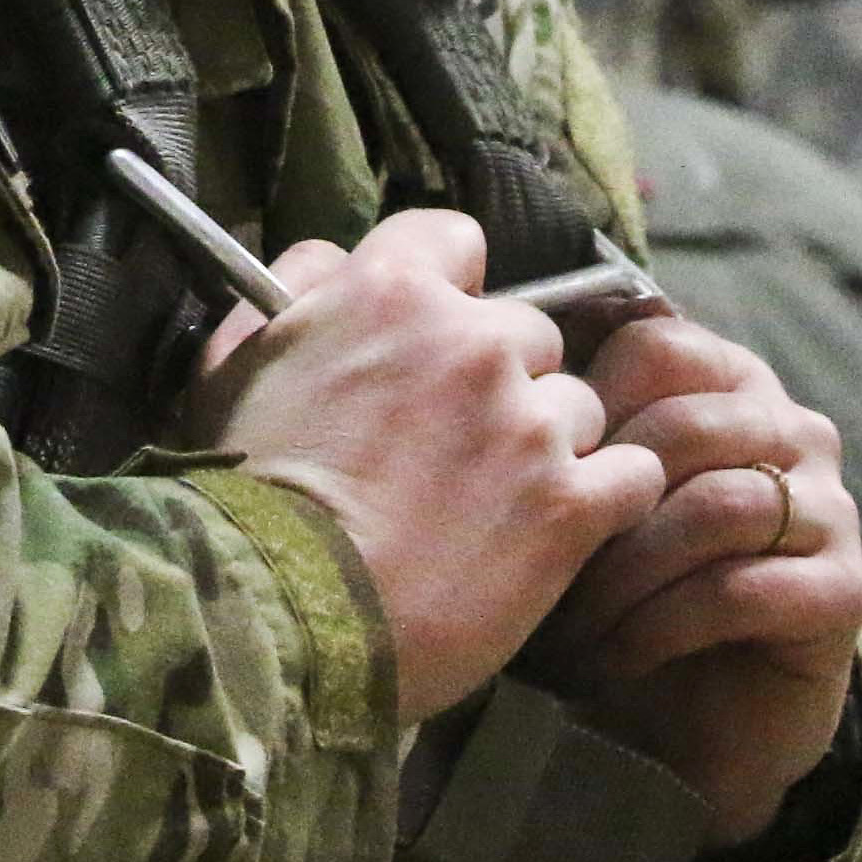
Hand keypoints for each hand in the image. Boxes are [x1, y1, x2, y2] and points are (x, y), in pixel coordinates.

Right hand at [184, 207, 664, 727]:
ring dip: (550, 446)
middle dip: (499, 382)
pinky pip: (632, 476)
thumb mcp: (230, 367)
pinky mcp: (570, 505)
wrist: (278, 622)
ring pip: (578, 405)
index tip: (434, 340)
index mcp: (392, 295)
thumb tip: (330, 258)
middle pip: (527, 332)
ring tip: (494, 507)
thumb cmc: (240, 500)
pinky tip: (568, 529)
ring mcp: (529, 424)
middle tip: (453, 449)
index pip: (457, 239)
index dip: (449, 289)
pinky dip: (610, 499)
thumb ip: (290, 290)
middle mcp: (475, 343)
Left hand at [532, 314, 861, 844]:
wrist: (695, 729)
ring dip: (623, 577)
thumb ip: (571, 444)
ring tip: (567, 633)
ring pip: (716, 506)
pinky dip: (657, 629)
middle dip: (596, 509)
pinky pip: (739, 589)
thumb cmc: (627, 599)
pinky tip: (613, 661)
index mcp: (733, 385)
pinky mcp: (840, 592)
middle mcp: (795, 431)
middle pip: (685, 427)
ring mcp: (829, 509)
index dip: (582, 410)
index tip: (530, 485)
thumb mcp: (591, 511)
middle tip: (533, 578)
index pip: (657, 348)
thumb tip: (488, 398)